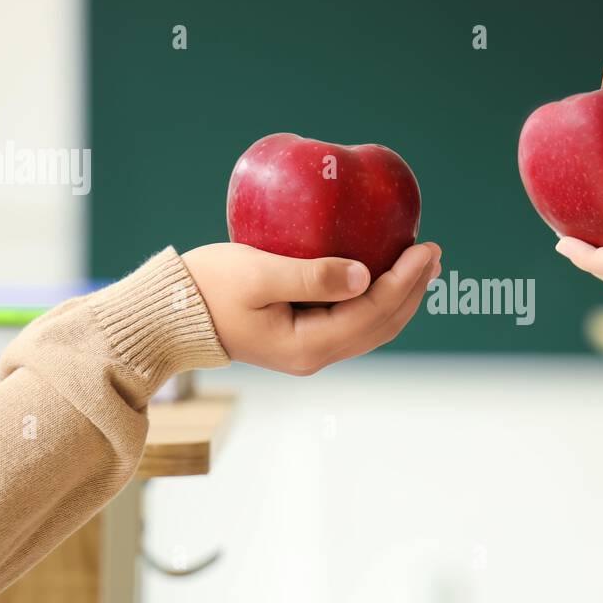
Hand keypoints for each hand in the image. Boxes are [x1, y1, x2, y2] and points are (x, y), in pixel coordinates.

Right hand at [182, 241, 440, 374]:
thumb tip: (363, 276)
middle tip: (434, 253)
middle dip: (412, 290)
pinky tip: (384, 276)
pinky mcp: (301, 338)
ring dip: (400, 297)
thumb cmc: (208, 287)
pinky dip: (377, 299)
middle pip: (380, 325)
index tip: (424, 247)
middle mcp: (314, 355)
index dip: (404, 280)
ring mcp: (309, 350)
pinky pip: (353, 321)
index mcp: (308, 345)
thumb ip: (311, 275)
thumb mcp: (258, 274)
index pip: (372, 312)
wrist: (168, 316)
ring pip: (370, 327)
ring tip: (422, 266)